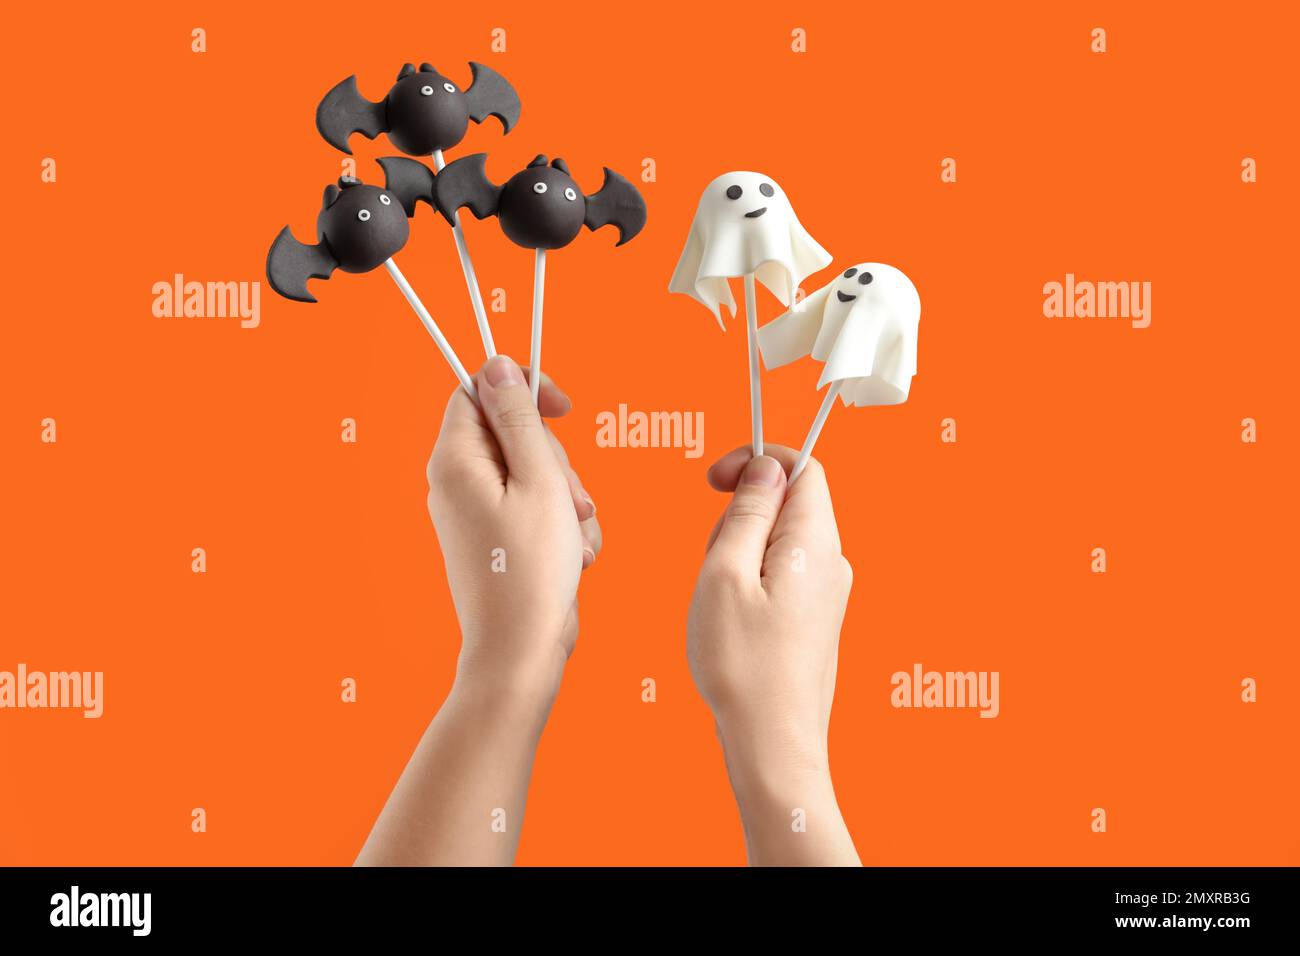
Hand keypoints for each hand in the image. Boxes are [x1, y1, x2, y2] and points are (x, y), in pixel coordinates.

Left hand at [428, 355, 601, 702]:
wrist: (521, 650)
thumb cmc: (530, 572)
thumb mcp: (539, 481)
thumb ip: (521, 419)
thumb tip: (496, 365)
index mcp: (456, 461)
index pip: (479, 390)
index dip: (523, 388)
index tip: (563, 406)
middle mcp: (457, 482)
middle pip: (516, 434)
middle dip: (557, 461)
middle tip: (571, 496)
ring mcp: (476, 512)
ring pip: (536, 474)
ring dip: (568, 499)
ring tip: (574, 536)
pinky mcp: (497, 537)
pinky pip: (538, 510)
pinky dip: (563, 526)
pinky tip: (573, 555)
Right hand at [687, 446, 857, 864]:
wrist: (772, 743)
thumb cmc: (743, 666)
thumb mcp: (724, 573)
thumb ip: (746, 512)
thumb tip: (765, 470)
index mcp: (815, 541)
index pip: (802, 467)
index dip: (757, 461)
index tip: (715, 480)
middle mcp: (831, 562)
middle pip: (787, 502)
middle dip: (740, 514)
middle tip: (711, 555)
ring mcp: (826, 592)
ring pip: (777, 540)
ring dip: (739, 551)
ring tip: (719, 598)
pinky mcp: (815, 618)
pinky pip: (779, 574)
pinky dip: (748, 581)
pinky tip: (732, 620)